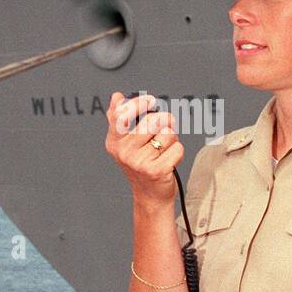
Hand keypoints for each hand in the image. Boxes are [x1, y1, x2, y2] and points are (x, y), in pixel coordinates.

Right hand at [105, 91, 183, 206]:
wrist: (150, 196)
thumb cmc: (140, 165)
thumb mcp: (124, 143)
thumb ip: (118, 119)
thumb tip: (116, 96)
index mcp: (114, 142)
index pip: (121, 115)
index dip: (138, 103)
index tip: (150, 100)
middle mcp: (124, 153)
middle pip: (153, 121)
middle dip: (165, 120)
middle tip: (166, 125)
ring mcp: (139, 163)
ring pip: (168, 133)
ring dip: (172, 139)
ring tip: (164, 149)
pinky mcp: (156, 171)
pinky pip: (178, 148)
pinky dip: (178, 152)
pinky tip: (169, 160)